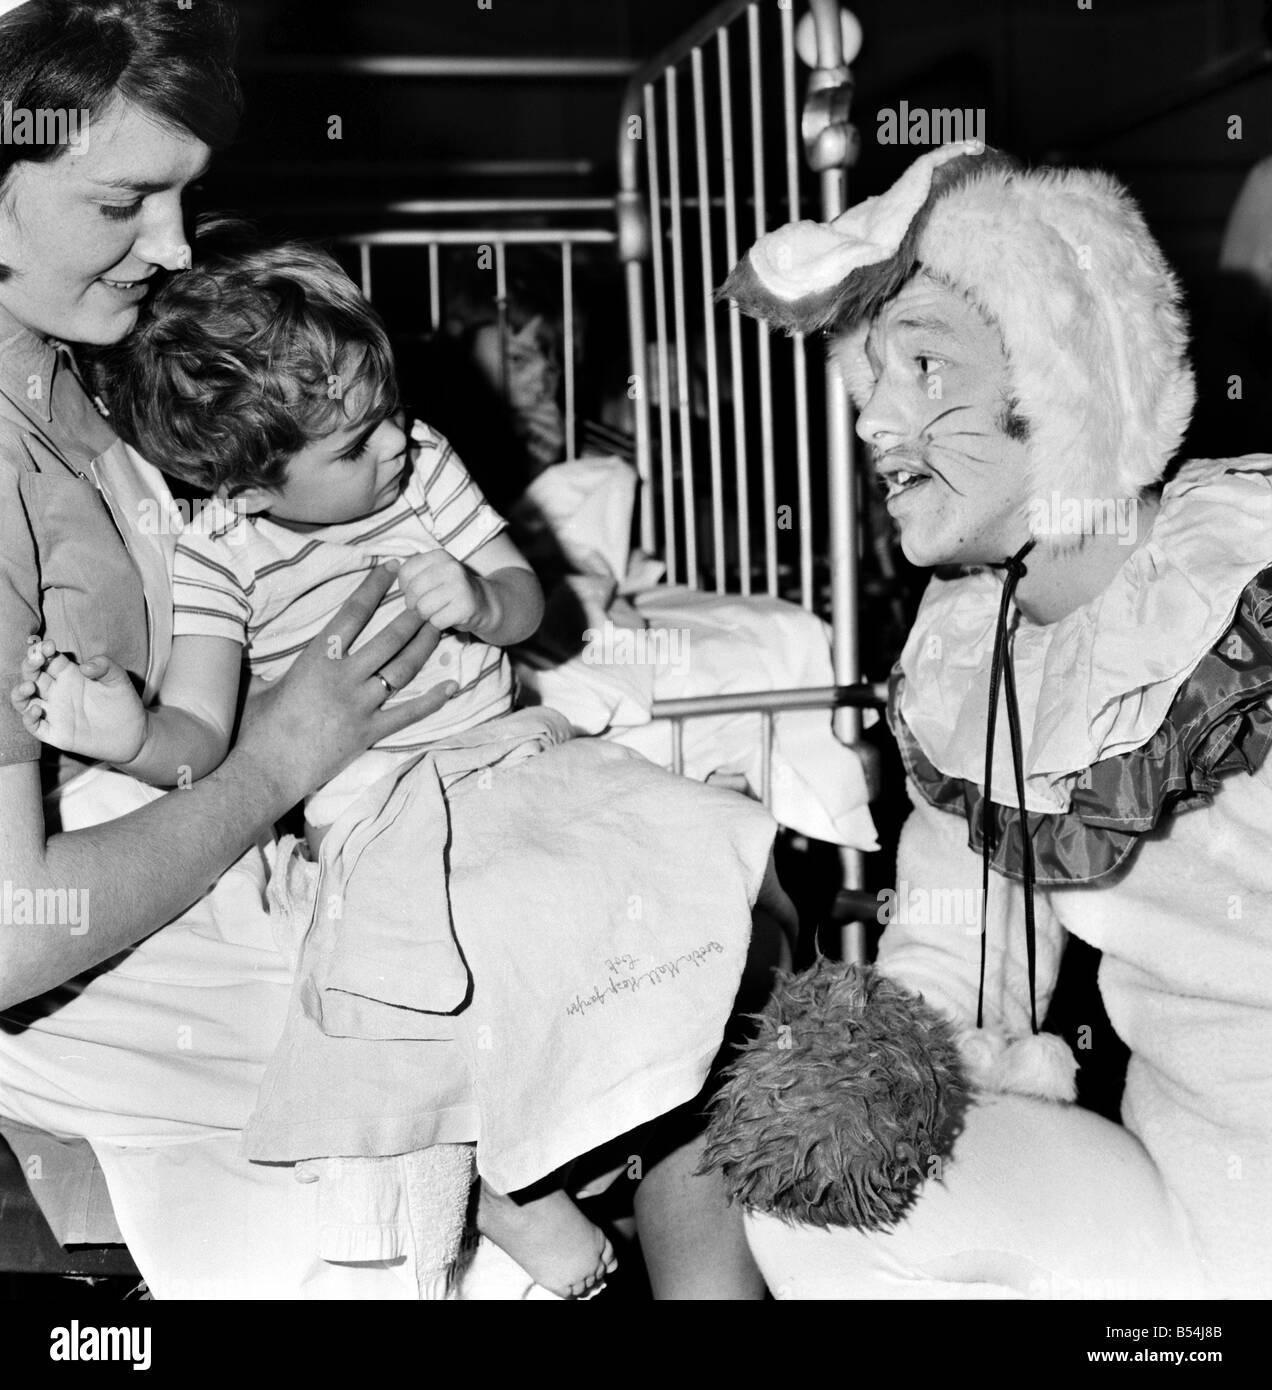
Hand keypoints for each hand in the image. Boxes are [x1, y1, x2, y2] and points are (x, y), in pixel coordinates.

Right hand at [10, 640, 146, 763]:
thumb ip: (105, 666)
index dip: (43, 650)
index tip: (49, 646)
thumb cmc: (123, 702)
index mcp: (69, 674)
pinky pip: (34, 726)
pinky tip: (38, 710)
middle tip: (36, 659)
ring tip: (30, 686)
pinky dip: (29, 718)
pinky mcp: (56, 733)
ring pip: (24, 700)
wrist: (133, 733)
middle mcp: (57, 691)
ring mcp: (54, 712)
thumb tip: (85, 667)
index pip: (47, 658)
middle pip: (32, 675)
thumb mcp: (118, 678)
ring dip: (20, 692)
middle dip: (29, 665)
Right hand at [233, 565, 456, 804]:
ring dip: (424, 646)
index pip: (353, 613)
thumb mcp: (259, 687)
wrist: (266, 770)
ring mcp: (360, 705)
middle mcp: (344, 677)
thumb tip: (260, 657)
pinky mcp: (370, 732)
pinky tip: (452, 685)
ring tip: (441, 628)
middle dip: (412, 614)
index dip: (374, 587)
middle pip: (389, 638)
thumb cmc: (256, 730)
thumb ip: (270, 668)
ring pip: (403, 669)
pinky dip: (433, 700)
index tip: (392, 569)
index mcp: (317, 659)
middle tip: (431, 596)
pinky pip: (408, 714)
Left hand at [397, 550, 494, 633]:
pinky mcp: (466, 606)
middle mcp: (451, 567)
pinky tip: (449, 617)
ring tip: (439, 610)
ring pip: (424, 608)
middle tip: (426, 606)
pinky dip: (439, 624)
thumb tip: (389, 568)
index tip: (418, 592)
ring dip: (427, 615)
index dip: (406, 588)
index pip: (405, 572)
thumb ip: (412, 571)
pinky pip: (437, 621)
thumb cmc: (450, 590)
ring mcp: (461, 586)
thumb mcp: (433, 573)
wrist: (485, 603)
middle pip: (413, 591)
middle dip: (415, 604)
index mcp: (439, 556)